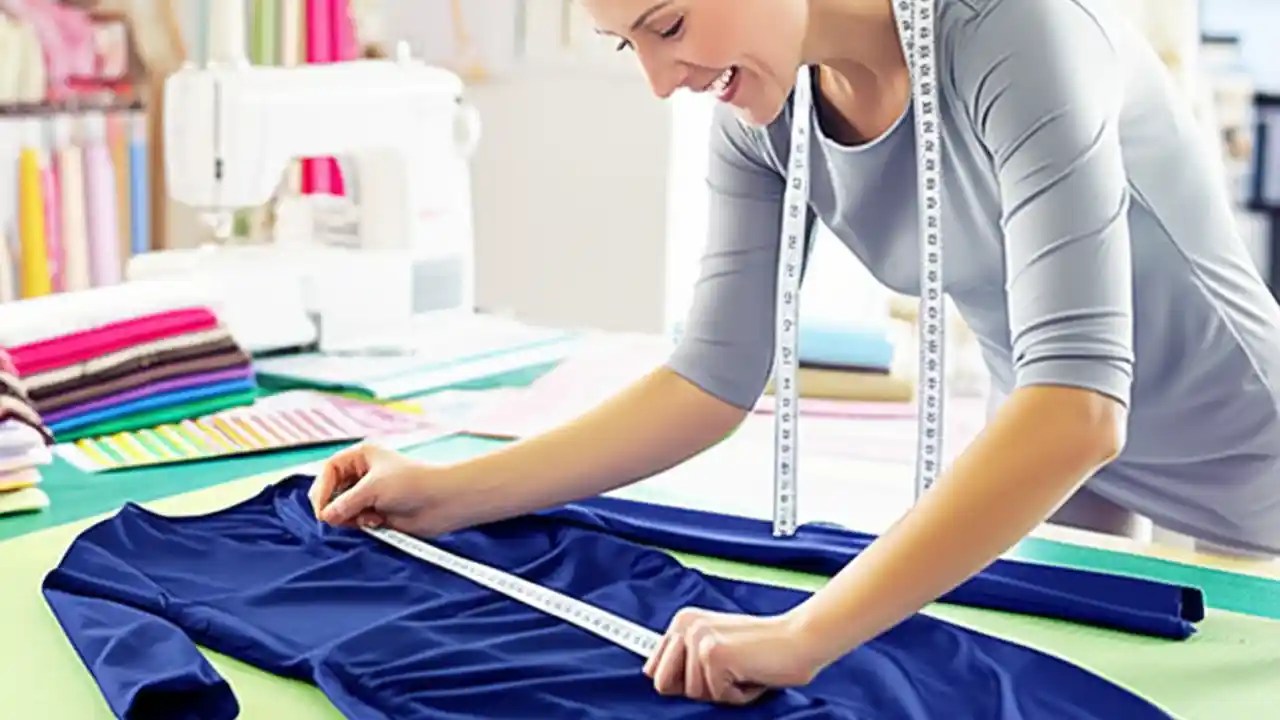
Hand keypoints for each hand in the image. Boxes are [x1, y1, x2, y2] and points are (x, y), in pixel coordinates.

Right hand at [308, 442, 476, 536]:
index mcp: (361, 457)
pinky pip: (355, 521)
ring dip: (349, 517)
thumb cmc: (413, 484)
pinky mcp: (376, 512)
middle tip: (338, 519)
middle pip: (331, 492)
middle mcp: (362, 474)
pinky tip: (376, 522)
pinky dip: (360, 524)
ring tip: (367, 518)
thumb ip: (345, 503)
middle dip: (334, 506)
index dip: (322, 490)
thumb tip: (325, 517)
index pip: (329, 471)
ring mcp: (369, 494)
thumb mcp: (373, 488)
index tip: (322, 510)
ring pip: (341, 509)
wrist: (443, 502)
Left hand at [642, 607, 823, 705]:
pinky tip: (752, 673)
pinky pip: (717, 696)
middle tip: (727, 673)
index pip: (654, 669)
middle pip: (663, 684)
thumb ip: (685, 661)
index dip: (682, 682)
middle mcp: (686, 625)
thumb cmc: (763, 650)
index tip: (710, 673)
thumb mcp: (715, 650)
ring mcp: (698, 638)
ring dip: (722, 692)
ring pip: (693, 694)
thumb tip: (655, 679)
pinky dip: (739, 695)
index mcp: (682, 621)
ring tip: (743, 670)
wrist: (800, 640)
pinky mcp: (714, 654)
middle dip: (696, 689)